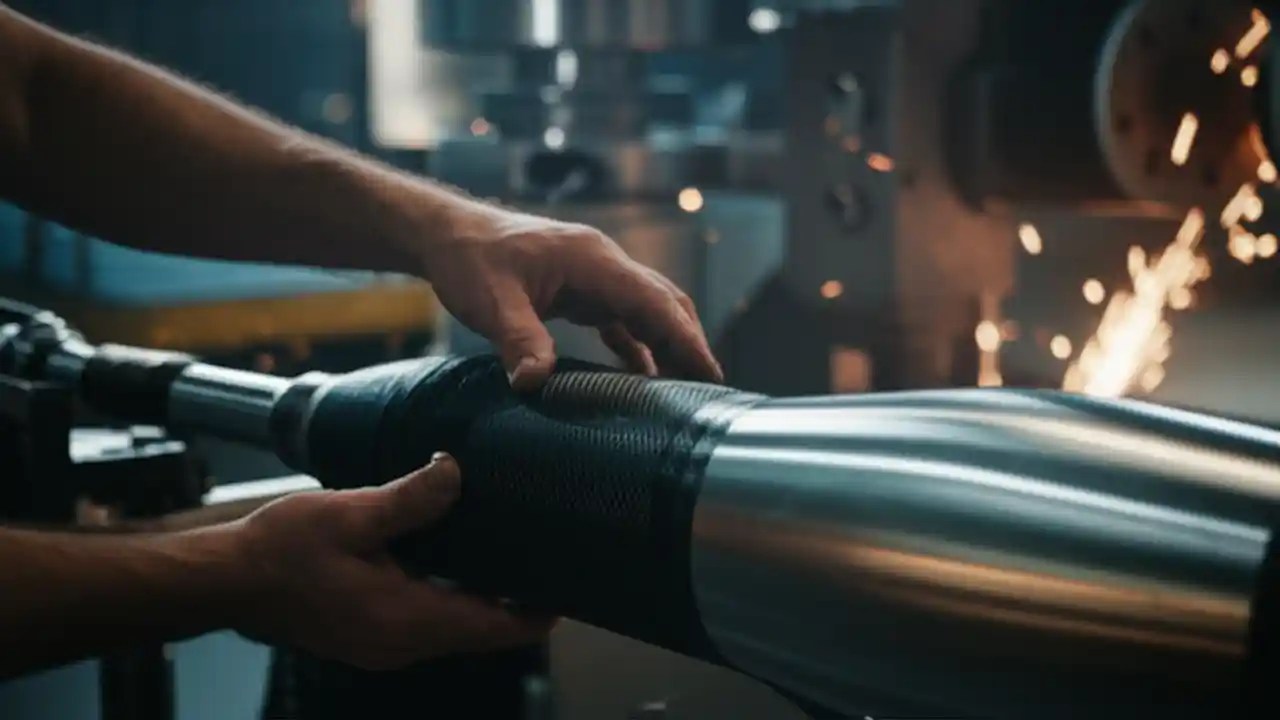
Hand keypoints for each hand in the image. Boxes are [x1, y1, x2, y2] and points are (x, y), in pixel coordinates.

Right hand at [229, 454, 552, 669]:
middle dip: (517, 604)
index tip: (569, 587)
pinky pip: (429, 623)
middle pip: (480, 633)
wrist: (223, 582)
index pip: (492, 629)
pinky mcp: (370, 635)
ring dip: (485, 600)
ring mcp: (385, 646)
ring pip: (455, 629)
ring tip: (515, 555)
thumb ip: (409, 500)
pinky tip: (461, 560)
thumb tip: (457, 472)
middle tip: (549, 559)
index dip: (536, 614)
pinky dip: (454, 598)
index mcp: (406, 621)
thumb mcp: (350, 513)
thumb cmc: (281, 549)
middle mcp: (402, 645)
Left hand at [420, 202, 723, 390]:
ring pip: (647, 310)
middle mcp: (603, 265)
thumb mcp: (491, 301)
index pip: (654, 302)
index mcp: (593, 261)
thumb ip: (519, 338)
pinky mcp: (581, 290)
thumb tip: (535, 382)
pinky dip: (637, 345)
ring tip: (685, 389)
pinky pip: (622, 318)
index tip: (710, 372)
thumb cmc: (469, 259)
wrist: (448, 234)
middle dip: (688, 344)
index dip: (685, 338)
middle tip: (709, 390)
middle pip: (664, 304)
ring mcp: (594, 276)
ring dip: (667, 345)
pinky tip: (643, 376)